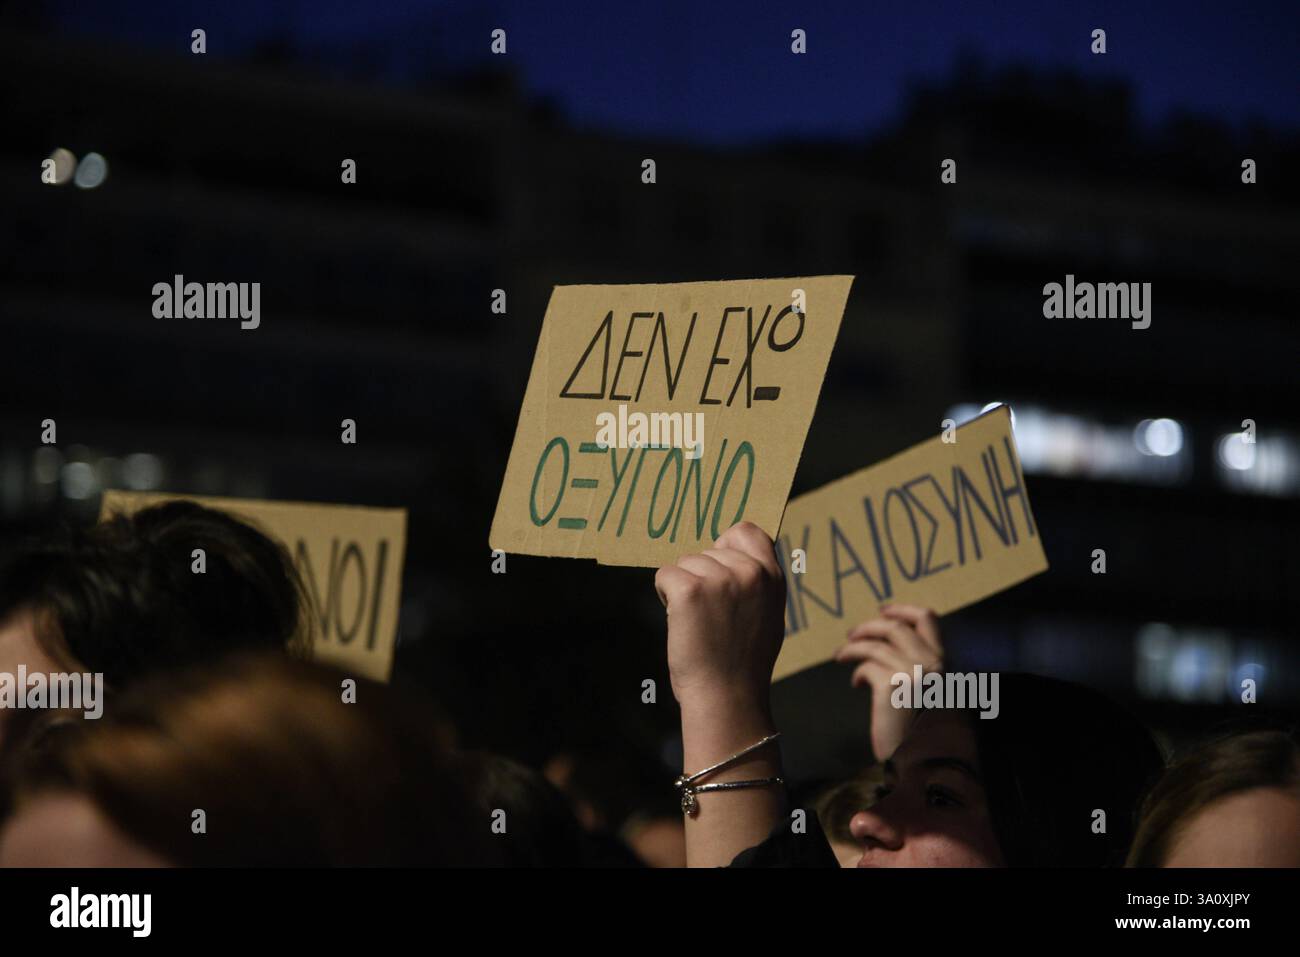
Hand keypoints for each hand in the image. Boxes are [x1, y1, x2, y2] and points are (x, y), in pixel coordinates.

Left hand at [654, 521, 785, 717]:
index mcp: (772, 577)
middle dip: (701, 575)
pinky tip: (680, 621)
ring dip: (683, 587)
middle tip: (710, 615)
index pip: (746, 531)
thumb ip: (756, 583)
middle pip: (708, 550)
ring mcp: (720, 579)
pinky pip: (665, 575)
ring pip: (685, 562)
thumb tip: (729, 554)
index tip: (718, 569)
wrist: (728, 697)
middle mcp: (750, 572)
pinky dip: (664, 595)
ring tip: (698, 622)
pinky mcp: (690, 590)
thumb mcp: (768, 615)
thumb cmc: (742, 662)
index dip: (726, 545)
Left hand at [834, 604, 943, 762]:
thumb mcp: (934, 695)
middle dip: (869, 626)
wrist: (929, 764)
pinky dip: (858, 672)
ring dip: (854, 647)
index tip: (883, 610)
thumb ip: (922, 672)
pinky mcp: (892, 688)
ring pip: (876, 645)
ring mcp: (913, 674)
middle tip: (852, 634)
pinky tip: (856, 684)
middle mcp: (932, 664)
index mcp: (946, 663)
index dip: (902, 609)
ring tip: (841, 655)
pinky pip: (867, 667)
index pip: (928, 619)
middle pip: (895, 627)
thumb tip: (894, 649)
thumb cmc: (928, 733)